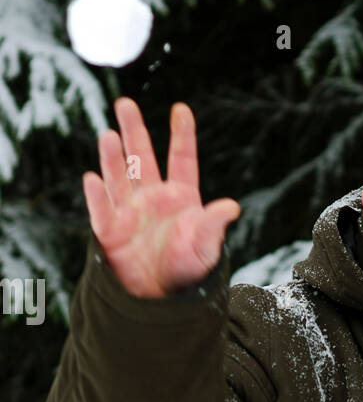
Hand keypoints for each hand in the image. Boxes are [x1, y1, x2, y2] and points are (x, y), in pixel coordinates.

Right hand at [82, 97, 240, 297]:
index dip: (181, 135)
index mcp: (180, 196)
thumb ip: (213, 225)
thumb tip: (231, 207)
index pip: (181, 159)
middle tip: (125, 104)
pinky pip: (102, 211)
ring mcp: (129, 211)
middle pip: (142, 158)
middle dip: (133, 131)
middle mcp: (152, 197)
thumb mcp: (206, 247)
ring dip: (113, 158)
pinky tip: (92, 178)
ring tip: (109, 135)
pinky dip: (98, 196)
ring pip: (119, 177)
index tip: (181, 109)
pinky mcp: (111, 231)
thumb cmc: (188, 270)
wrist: (162, 297)